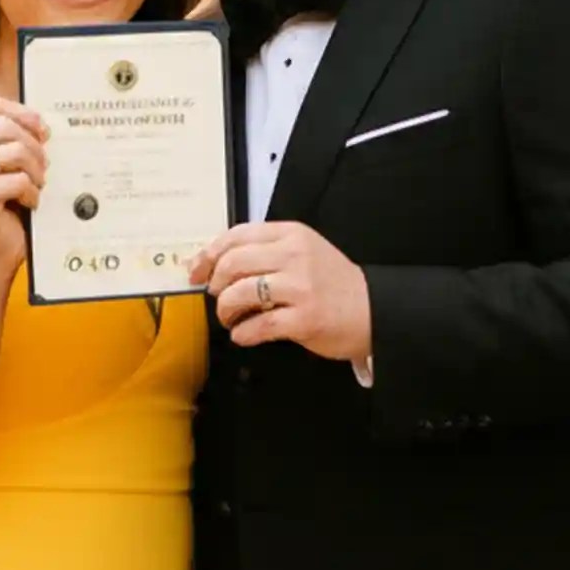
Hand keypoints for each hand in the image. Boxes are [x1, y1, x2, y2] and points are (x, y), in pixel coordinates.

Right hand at [0, 97, 49, 279]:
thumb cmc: (10, 207)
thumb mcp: (15, 167)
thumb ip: (20, 141)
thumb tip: (43, 126)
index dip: (24, 115)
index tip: (44, 132)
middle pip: (6, 126)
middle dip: (35, 147)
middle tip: (43, 169)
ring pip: (16, 151)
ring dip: (36, 172)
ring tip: (36, 188)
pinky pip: (19, 180)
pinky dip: (33, 193)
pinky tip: (28, 204)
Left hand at [188, 222, 371, 360]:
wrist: (373, 310)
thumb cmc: (331, 283)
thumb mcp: (302, 252)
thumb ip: (264, 252)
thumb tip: (214, 263)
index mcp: (291, 235)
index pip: (236, 236)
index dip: (208, 254)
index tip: (196, 271)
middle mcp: (295, 256)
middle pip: (232, 263)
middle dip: (215, 284)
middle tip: (217, 297)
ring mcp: (300, 288)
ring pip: (239, 293)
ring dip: (225, 310)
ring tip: (230, 318)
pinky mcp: (304, 319)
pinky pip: (257, 325)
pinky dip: (242, 333)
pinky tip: (243, 334)